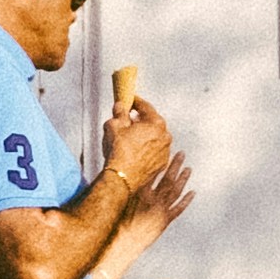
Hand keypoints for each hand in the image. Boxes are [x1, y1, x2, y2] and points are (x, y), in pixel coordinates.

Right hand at [97, 86, 180, 200]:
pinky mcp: (161, 165)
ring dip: (145, 135)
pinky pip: (154, 151)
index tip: (130, 100)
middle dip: (141, 119)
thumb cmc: (119, 151)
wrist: (122, 178)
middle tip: (128, 119)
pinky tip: (135, 151)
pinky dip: (147, 148)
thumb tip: (121, 106)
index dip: (136, 101)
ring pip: (155, 138)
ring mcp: (165, 152)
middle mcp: (165, 136)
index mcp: (156, 123)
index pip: (146, 107)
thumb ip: (119, 113)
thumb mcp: (114, 125)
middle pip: (152, 122)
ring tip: (130, 137)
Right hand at [119, 136, 191, 236]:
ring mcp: (161, 210)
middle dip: (175, 164)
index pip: (153, 170)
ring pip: (176, 191)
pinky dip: (186, 200)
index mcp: (140, 192)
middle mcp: (153, 198)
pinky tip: (192, 192)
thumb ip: (122, 187)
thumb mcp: (117, 201)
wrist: (122, 244)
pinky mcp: (164, 221)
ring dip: (183, 179)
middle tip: (182, 154)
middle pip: (167, 178)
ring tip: (189, 168)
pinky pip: (178, 209)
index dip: (159, 159)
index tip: (164, 149)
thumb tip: (124, 175)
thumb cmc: (115, 223)